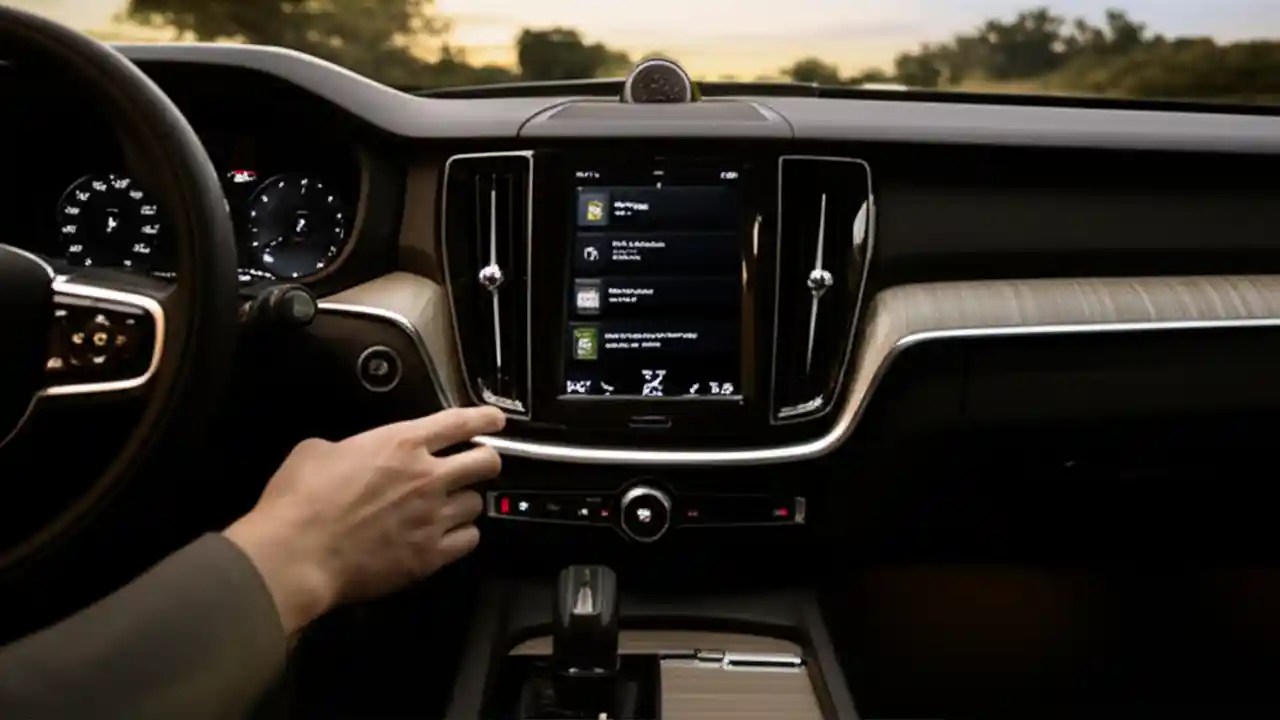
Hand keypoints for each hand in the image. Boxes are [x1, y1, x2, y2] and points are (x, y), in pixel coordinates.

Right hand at [224, 407, 504, 634]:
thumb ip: (349, 447)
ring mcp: (433, 517)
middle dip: (486, 460)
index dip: (484, 418)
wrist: (297, 556)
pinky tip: (447, 535)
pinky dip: (461, 536)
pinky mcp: (431, 555)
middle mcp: (428, 477)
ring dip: (465, 502)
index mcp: (402, 443)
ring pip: (477, 504)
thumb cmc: (299, 500)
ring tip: (448, 507)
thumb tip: (351, 455)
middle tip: (476, 466)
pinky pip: (468, 540)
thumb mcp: (317, 451)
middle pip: (486, 462)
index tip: (495, 420)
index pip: (460, 421)